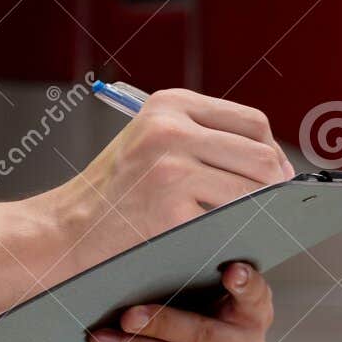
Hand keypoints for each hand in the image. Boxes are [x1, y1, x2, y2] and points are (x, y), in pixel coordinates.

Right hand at [52, 89, 294, 269]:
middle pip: (261, 155)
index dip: (273, 152)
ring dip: (254, 212)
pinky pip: (229, 221)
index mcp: (170, 104)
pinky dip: (230, 233)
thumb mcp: (152, 141)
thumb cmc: (114, 192)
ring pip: (252, 191)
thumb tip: (276, 161)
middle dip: (274, 185)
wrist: (65, 229)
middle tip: (272, 207)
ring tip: (240, 222)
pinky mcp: (170, 208)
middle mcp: (171, 128)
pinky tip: (215, 237)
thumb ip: (203, 137)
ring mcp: (171, 168)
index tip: (276, 176)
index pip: (252, 121)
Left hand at [59, 263, 273, 341]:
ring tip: (100, 338)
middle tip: (126, 315)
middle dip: (163, 323)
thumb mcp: (166, 294)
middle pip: (208, 335)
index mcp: (250, 312)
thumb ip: (174, 276)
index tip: (230, 271)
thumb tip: (146, 248)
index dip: (246, 284)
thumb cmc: (151, 319)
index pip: (256, 296)